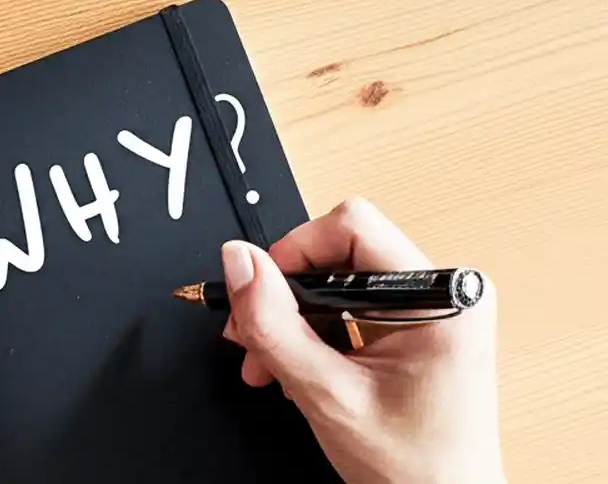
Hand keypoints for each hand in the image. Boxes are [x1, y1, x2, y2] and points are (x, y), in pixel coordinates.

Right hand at [220, 198, 504, 483]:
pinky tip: (299, 366)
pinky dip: (316, 332)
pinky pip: (353, 304)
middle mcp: (446, 292)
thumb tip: (240, 263)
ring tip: (271, 364)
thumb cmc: (416, 471)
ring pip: (339, 280)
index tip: (259, 292)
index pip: (351, 227)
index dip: (293, 253)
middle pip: (339, 252)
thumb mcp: (327, 394)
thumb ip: (274, 324)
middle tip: (252, 337)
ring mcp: (435, 308)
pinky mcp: (420, 325)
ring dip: (294, 320)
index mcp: (441, 299)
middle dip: (285, 296)